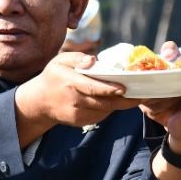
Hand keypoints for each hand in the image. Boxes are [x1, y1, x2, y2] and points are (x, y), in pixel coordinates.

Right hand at [14, 51, 136, 141]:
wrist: (39, 102)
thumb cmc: (54, 76)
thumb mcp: (60, 61)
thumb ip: (77, 57)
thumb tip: (93, 60)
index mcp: (69, 82)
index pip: (92, 87)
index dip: (109, 89)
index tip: (124, 88)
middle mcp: (73, 100)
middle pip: (103, 102)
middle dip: (123, 99)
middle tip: (141, 94)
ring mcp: (77, 113)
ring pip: (104, 110)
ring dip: (119, 104)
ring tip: (134, 96)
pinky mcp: (80, 122)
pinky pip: (100, 115)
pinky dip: (109, 108)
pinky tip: (115, 100)